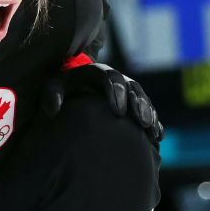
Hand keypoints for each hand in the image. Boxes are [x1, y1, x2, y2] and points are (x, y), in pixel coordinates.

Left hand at [41, 63, 163, 142]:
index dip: (116, 92)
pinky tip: (157, 137)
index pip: (109, 78)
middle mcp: (114, 79)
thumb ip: (51, 95)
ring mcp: (125, 91)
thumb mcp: (51, 87)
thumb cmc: (60, 89)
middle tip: (142, 122)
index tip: (118, 112)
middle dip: (139, 104)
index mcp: (96, 73)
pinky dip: (153, 123)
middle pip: (131, 88)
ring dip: (149, 114)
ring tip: (152, 131)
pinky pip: (147, 111)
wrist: (69, 91)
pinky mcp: (131, 104)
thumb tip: (52, 110)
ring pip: (142, 99)